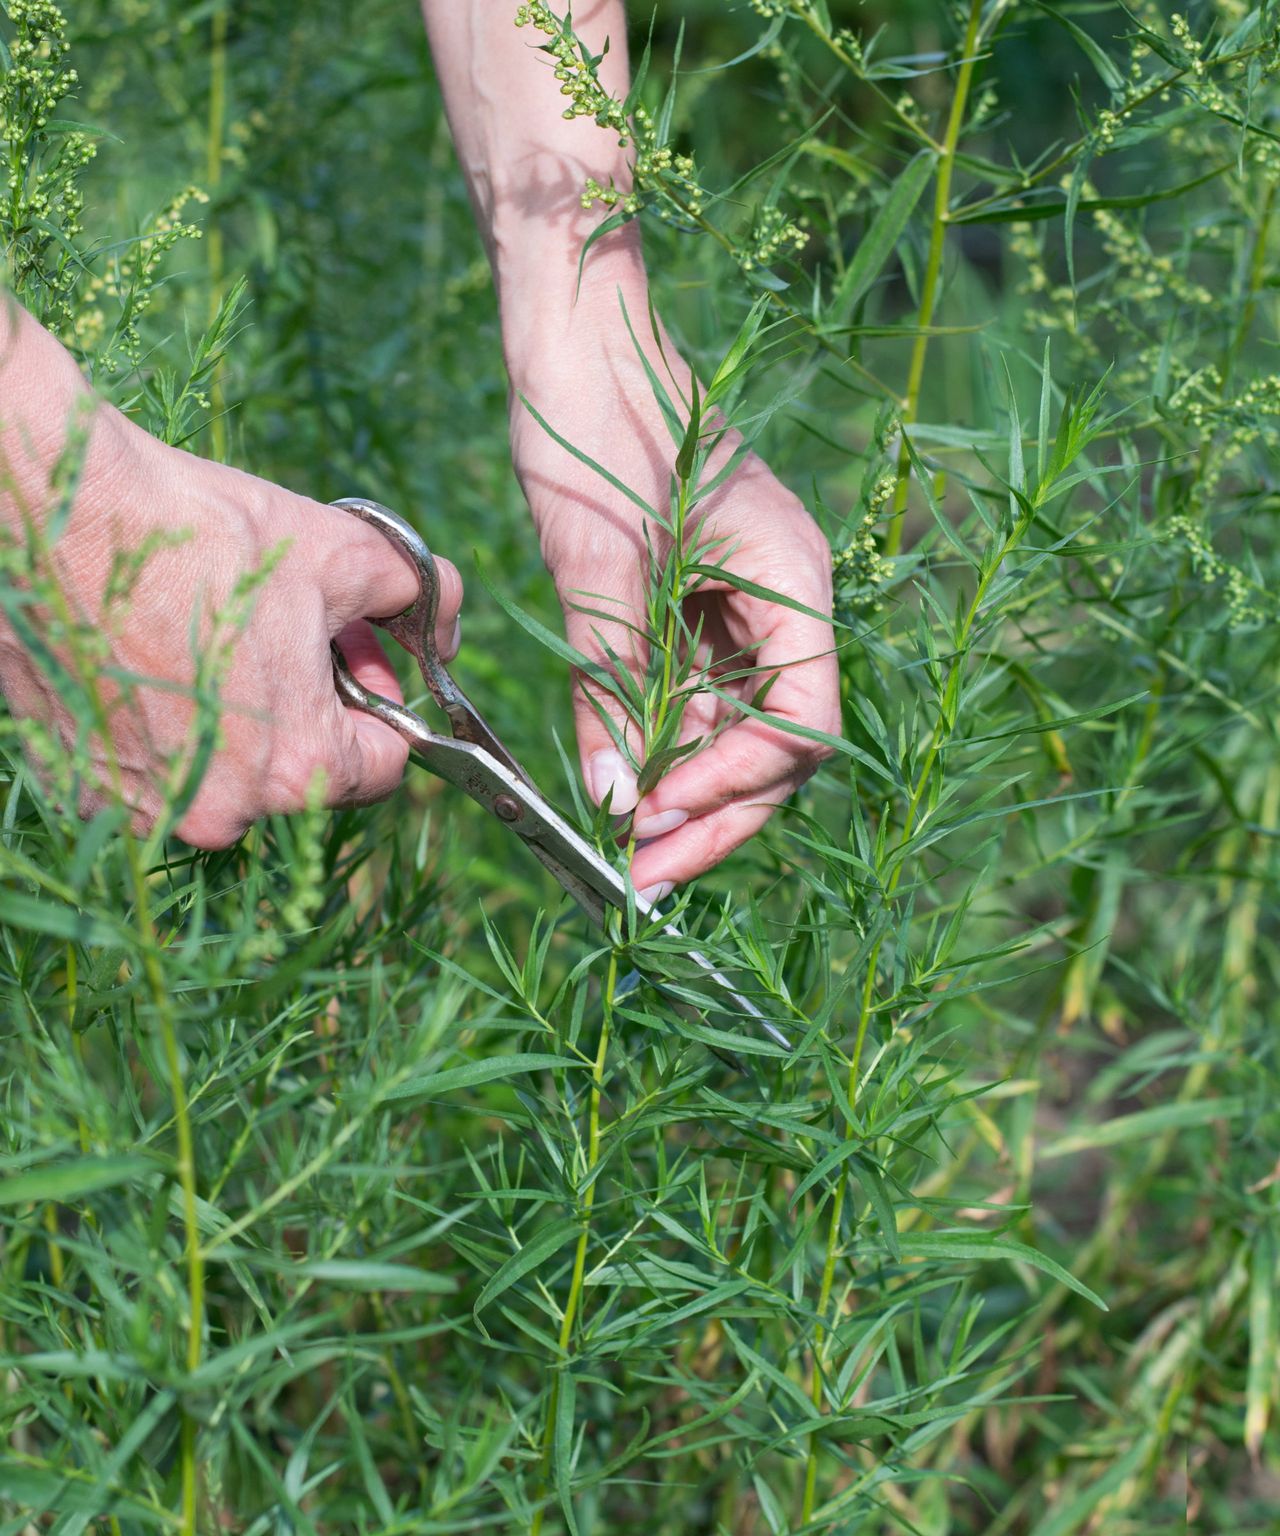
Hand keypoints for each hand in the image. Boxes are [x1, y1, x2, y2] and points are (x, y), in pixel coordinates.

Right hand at [0, 407, 462, 847]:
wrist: (54, 513)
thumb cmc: (204, 535)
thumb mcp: (343, 553)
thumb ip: (421, 597)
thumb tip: (447, 625)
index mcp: (299, 770)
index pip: (384, 768)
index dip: (383, 707)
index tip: (361, 663)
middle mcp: (221, 810)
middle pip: (303, 771)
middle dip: (313, 704)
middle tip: (293, 632)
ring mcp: (145, 802)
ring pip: (226, 769)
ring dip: (239, 714)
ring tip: (219, 635)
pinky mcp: (81, 779)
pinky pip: (155, 764)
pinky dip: (167, 720)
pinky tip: (155, 654)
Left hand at [509, 316, 839, 898]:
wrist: (574, 332)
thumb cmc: (594, 420)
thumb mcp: (598, 563)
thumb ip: (615, 684)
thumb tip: (618, 802)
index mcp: (791, 579)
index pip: (802, 725)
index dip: (738, 790)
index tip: (655, 822)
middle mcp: (783, 598)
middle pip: (775, 741)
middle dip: (713, 811)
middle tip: (642, 871)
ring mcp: (743, 599)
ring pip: (734, 725)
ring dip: (684, 784)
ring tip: (622, 838)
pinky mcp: (698, 598)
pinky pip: (694, 690)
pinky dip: (658, 735)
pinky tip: (614, 771)